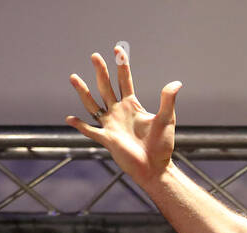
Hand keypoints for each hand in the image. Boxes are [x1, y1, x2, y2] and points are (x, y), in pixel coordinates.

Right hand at [67, 45, 180, 186]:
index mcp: (132, 106)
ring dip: (84, 92)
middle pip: (107, 87)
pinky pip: (90, 131)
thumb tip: (177, 83)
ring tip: (73, 77)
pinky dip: (80, 126)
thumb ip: (168, 101)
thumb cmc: (162, 146)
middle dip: (101, 72)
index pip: (125, 82)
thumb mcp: (167, 120)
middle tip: (95, 55)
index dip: (122, 66)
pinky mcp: (107, 139)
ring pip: (93, 105)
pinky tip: (69, 118)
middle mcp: (119, 113)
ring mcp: (111, 125)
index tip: (118, 50)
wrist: (155, 168)